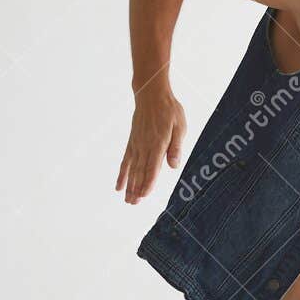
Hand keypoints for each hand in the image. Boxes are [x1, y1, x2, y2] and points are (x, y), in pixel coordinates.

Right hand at [115, 87, 186, 203]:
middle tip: (134, 203)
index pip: (152, 166)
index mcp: (158, 143)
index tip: (144, 194)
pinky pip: (126, 161)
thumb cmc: (169, 110)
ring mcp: (136, 145)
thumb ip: (176, 147)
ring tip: (128, 201)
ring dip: (129, 185)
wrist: (151, 95)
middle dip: (137, 188)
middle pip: (140, 171)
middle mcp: (145, 146)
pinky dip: (122, 174)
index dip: (148, 181)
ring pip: (132, 169)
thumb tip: (173, 165)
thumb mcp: (179, 126)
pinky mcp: (132, 143)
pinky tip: (119, 187)